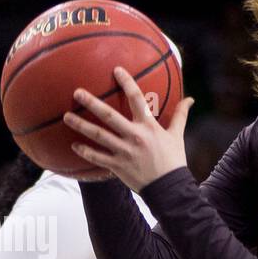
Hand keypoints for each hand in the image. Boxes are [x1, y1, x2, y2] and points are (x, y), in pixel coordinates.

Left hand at [62, 66, 194, 191]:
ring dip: (81, 125)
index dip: (127, 82)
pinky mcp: (117, 166)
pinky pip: (97, 158)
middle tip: (77, 92)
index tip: (116, 70)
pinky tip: (73, 145)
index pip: (137, 98)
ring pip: (98, 135)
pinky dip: (85, 151)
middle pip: (109, 116)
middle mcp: (134, 136)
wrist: (169, 188)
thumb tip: (190, 99)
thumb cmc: (173, 160)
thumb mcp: (177, 135)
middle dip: (92, 103)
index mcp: (149, 126)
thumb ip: (180, 115)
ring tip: (66, 116)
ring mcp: (124, 152)